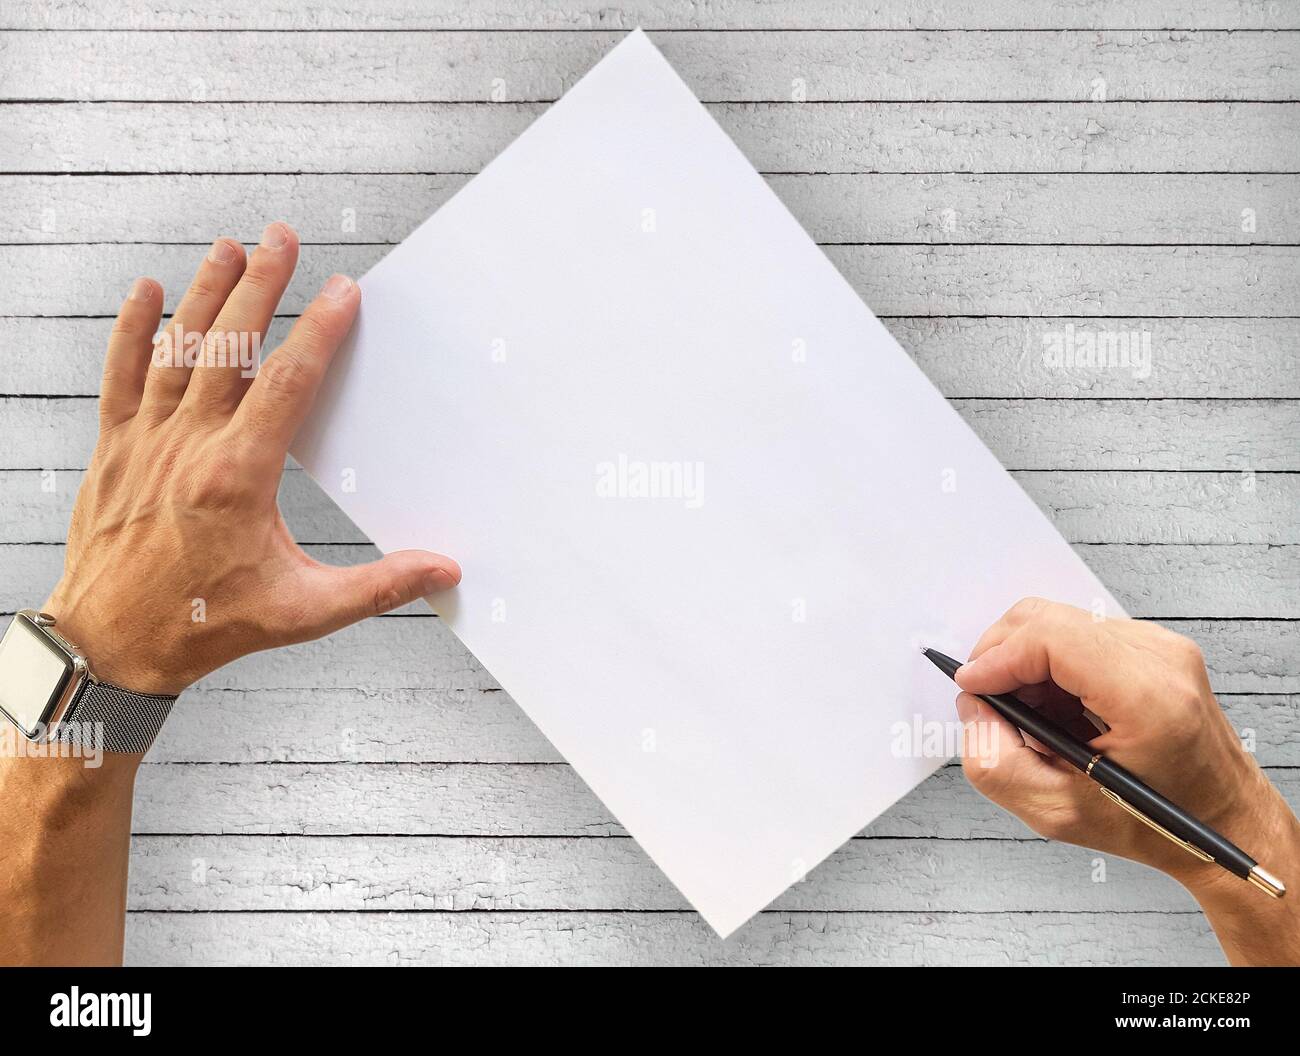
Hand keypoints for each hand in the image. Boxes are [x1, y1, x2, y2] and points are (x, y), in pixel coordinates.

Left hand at [43, 223, 460, 696]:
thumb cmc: (203, 625)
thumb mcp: (303, 612)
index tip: (341, 293)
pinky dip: (131, 330)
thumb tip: (442, 571)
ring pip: (178, 349)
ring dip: (206, 294)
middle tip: (282, 239)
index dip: (319, 330)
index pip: (288, 382)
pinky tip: (146, 294)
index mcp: (238, 477)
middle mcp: (189, 446)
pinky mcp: (114, 448)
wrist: (111, 643)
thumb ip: (377, 587)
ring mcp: (146, 441)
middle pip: (231, 345)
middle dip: (261, 285)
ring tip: (232, 249)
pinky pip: (119, 374)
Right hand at [952, 598, 1299, 963]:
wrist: (1225, 822)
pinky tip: (1057, 709)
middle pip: (1046, 618)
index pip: (1049, 638)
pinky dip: (1050, 666)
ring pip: (1057, 622)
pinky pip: (1079, 634)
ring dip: (1025, 663)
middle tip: (992, 704)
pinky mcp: (1155, 647)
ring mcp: (1160, 646)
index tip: (971, 686)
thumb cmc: (1157, 824)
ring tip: (1031, 716)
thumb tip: (975, 705)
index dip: (995, 658)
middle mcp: (1159, 657)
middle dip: (1002, 656)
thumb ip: (994, 759)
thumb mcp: (1057, 812)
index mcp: (1146, 697)